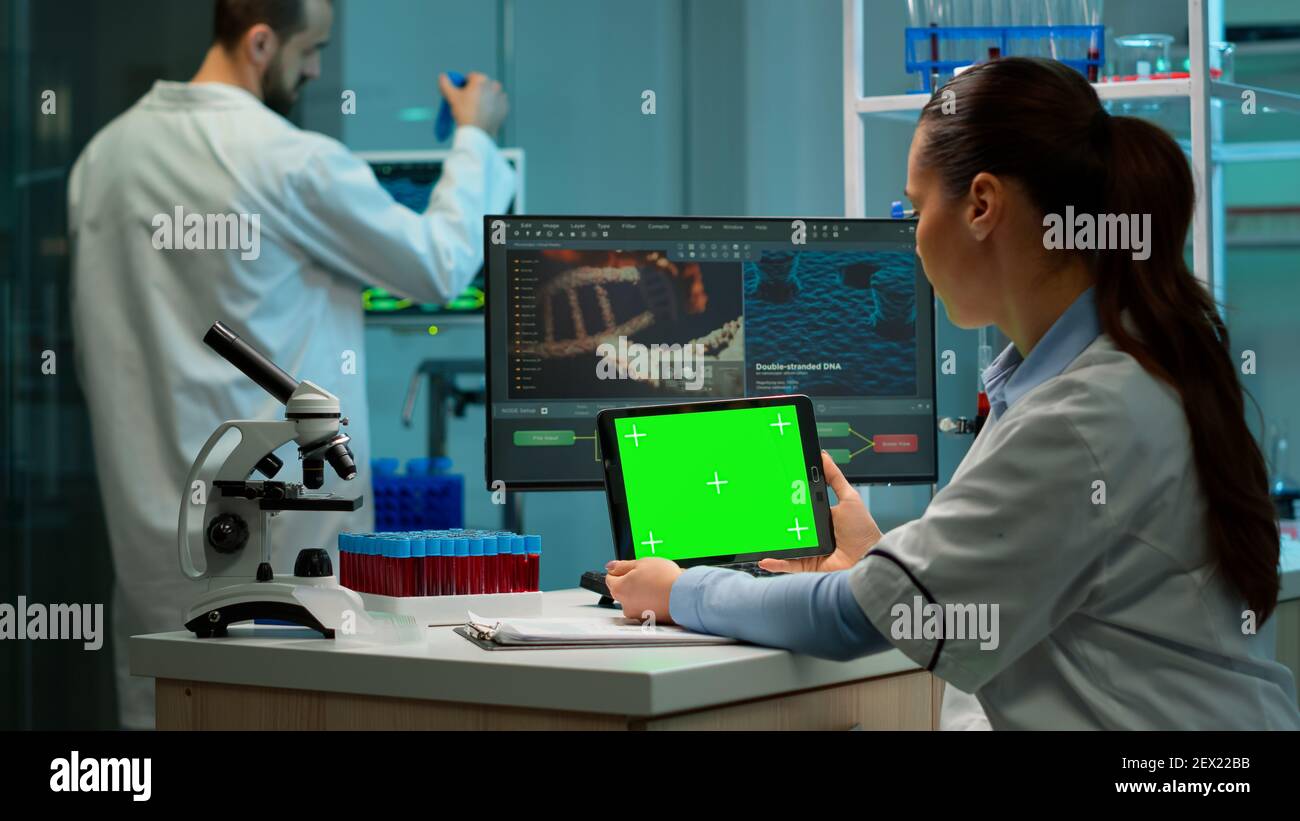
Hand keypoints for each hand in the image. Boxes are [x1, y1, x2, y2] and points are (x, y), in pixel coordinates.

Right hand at [439, 72, 507, 137]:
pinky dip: (493, 107)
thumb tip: (442, 76)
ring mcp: (501, 96)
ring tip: (477, 110)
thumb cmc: (465, 114)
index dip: (464, 85)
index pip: (471, 77)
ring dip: (485, 98)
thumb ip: (446, 84)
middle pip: (482, 85)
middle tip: (469, 103)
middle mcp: (493, 85)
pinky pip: (498, 104)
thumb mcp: (452, 97)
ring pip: (491, 94)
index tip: (462, 94)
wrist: (478, 132)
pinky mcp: (505, 107)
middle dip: (476, 91)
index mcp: (480, 79)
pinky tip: (485, 114)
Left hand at [604, 557, 682, 624]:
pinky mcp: (650, 621)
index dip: (620, 571)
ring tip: (657, 586)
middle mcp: (625, 605)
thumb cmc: (665, 579)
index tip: (630, 569)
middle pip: (622, 590)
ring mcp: (637, 615)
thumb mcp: (642, 562)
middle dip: (631, 583)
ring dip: (641, 594)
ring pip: (635, 600)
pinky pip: (646, 609)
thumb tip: (610, 566)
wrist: (684, 596)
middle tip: (648, 575)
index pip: (609, 578)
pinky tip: (661, 595)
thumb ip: (622, 565)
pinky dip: (651, 603)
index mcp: (619, 589)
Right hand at [758, 450, 881, 573]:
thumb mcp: (849, 498)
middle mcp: (814, 533)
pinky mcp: (808, 564)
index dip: (788, 500)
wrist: (868, 557)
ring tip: (759, 535)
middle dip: (775, 519)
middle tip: (761, 511)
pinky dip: (776, 562)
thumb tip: (824, 457)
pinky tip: (765, 558)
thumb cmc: (863, 530)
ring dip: (772, 542)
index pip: (800, 506)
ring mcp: (810, 549)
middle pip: (790, 524)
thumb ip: (835, 478)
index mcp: (822, 517)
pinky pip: (789, 563)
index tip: (774, 491)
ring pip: (786, 544)